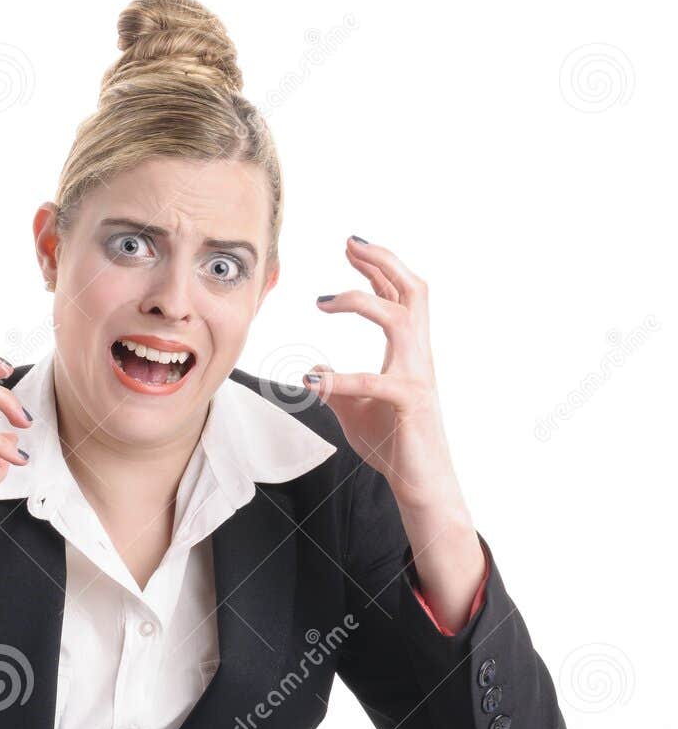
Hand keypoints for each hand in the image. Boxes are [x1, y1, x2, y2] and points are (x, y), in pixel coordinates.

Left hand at [304, 238, 459, 512]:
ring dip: (362, 302)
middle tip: (350, 244)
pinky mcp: (410, 404)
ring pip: (402, 319)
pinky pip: (374, 382)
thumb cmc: (394, 445)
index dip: (377, 267)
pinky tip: (312, 379)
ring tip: (323, 302)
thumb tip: (308, 369)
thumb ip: (334, 387)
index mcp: (407, 353)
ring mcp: (417, 378)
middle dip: (384, 262)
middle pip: (413, 291)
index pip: (398, 296)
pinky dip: (340, 378)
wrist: (421, 485)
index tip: (350, 248)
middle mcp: (418, 357)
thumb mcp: (354, 410)